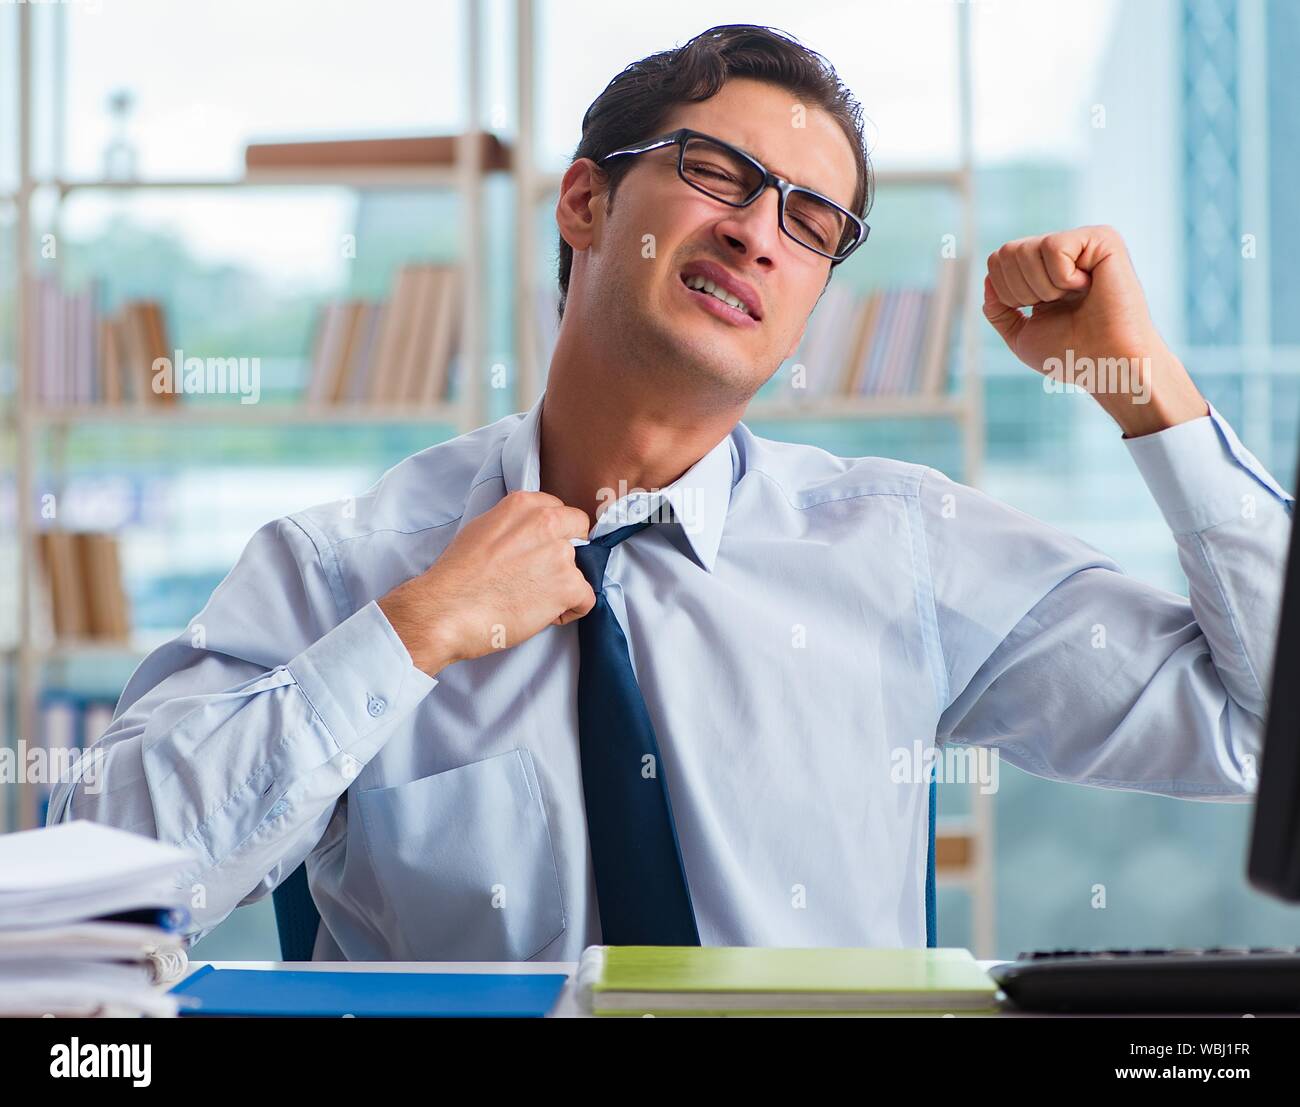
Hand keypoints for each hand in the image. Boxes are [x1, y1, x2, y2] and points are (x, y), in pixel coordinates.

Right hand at [377, 490, 595, 675]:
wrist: (446, 610)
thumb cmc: (456, 576)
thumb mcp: (480, 529)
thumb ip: (512, 524)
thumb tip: (526, 533)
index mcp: (524, 505)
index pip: (560, 511)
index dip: (553, 535)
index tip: (538, 552)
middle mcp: (546, 522)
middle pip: (579, 533)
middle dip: (567, 552)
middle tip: (542, 574)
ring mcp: (560, 554)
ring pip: (580, 569)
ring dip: (563, 585)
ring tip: (530, 600)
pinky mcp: (568, 586)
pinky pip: (587, 598)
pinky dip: (570, 611)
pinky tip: (541, 615)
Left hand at [981, 225, 1206, 436]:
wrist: (1104, 364)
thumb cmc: (1069, 355)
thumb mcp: (1021, 334)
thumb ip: (1000, 308)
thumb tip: (988, 278)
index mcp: (1044, 271)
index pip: (998, 261)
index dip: (1006, 292)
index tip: (1037, 310)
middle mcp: (1063, 252)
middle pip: (1007, 252)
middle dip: (1021, 291)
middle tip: (1056, 305)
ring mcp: (1083, 242)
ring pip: (1026, 249)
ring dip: (1042, 287)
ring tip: (1073, 297)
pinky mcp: (1102, 238)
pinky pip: (1053, 246)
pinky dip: (1062, 278)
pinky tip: (1087, 286)